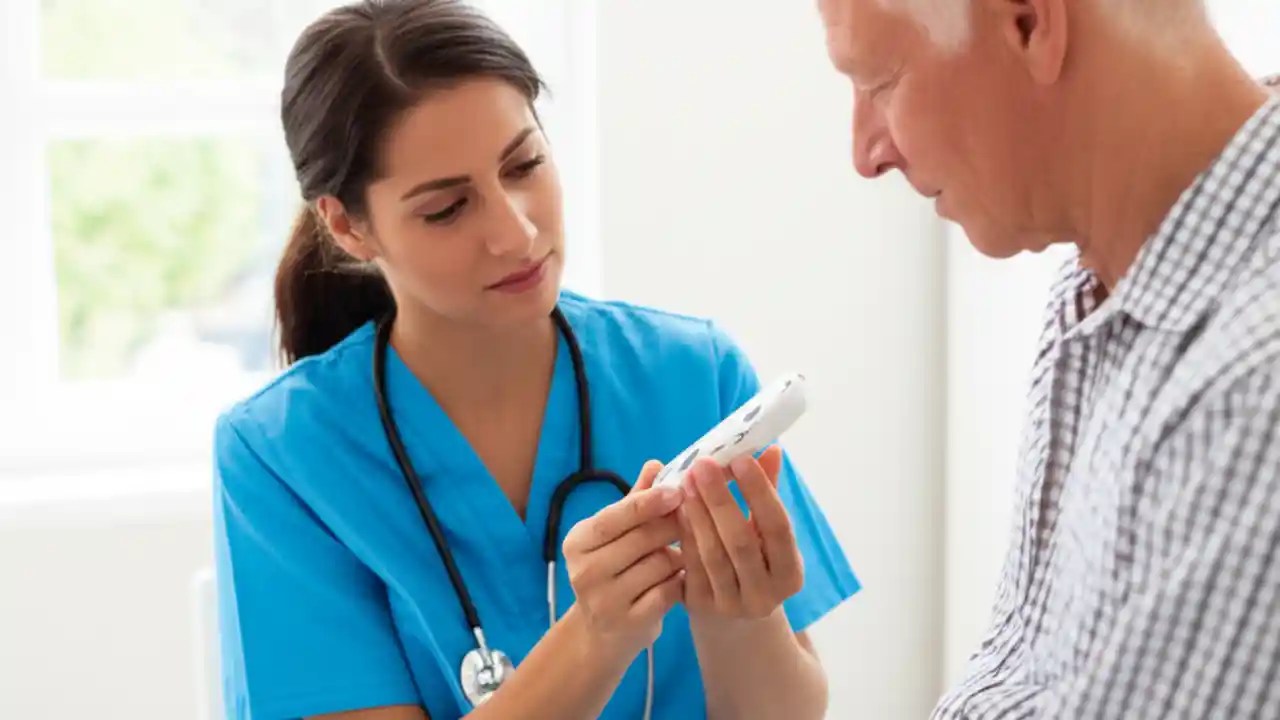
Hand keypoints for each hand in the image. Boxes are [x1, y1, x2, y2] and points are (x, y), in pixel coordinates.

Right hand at [561, 461, 685, 657]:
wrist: (602, 633)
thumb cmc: (615, 572)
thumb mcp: (618, 535)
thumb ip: (636, 500)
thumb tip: (656, 463)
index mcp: (578, 541)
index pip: (617, 515)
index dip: (650, 501)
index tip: (679, 490)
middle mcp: (585, 571)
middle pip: (643, 538)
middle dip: (673, 526)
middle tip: (693, 518)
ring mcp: (604, 600)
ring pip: (660, 564)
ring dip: (678, 556)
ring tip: (680, 554)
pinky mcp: (628, 623)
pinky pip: (668, 591)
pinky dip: (680, 581)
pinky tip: (681, 579)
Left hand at [677, 445, 804, 621]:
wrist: (733, 617)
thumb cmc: (755, 560)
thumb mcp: (766, 534)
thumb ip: (768, 492)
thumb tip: (771, 448)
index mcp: (790, 575)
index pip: (778, 528)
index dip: (760, 492)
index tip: (740, 459)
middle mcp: (764, 595)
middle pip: (741, 541)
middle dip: (721, 499)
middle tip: (704, 464)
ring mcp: (730, 604)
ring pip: (712, 553)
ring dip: (698, 512)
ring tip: (687, 479)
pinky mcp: (700, 605)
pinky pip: (690, 564)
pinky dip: (684, 532)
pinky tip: (677, 505)